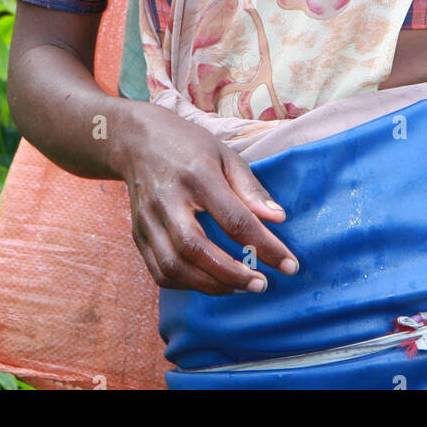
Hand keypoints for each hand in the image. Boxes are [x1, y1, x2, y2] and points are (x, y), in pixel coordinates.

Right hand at [115, 104, 297, 294]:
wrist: (137, 140)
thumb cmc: (189, 146)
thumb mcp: (225, 155)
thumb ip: (251, 188)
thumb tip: (278, 219)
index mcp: (197, 175)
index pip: (234, 219)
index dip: (265, 246)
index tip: (289, 265)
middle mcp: (168, 200)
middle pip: (196, 249)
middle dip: (232, 274)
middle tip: (261, 284)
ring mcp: (148, 219)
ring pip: (174, 266)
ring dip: (210, 285)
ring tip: (239, 286)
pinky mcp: (138, 234)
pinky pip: (160, 271)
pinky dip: (187, 284)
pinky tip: (210, 282)